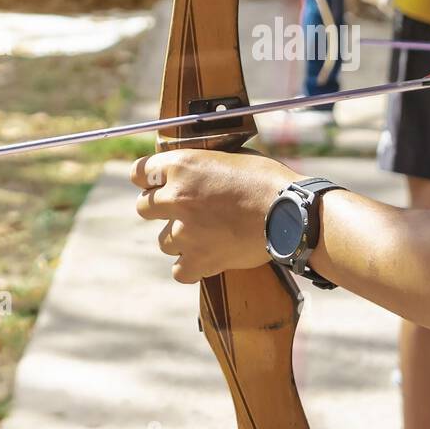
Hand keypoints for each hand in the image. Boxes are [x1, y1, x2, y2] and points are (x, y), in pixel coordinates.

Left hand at [132, 149, 297, 282]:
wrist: (290, 214)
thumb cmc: (267, 180)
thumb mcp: (229, 157)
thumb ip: (201, 166)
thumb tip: (189, 172)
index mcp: (182, 165)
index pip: (139, 173)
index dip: (147, 179)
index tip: (154, 185)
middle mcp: (176, 197)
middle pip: (144, 208)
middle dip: (161, 210)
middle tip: (185, 212)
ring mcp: (185, 230)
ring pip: (163, 241)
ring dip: (180, 238)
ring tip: (206, 235)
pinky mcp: (199, 259)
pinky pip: (180, 271)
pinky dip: (191, 267)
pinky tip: (207, 258)